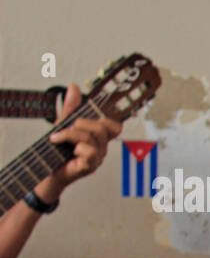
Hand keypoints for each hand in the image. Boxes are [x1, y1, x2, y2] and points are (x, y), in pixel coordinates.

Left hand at [38, 85, 121, 199]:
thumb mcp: (63, 124)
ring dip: (70, 134)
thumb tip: (74, 87)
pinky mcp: (90, 166)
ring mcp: (97, 158)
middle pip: (101, 128)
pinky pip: (88, 151)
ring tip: (57, 138)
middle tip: (67, 128)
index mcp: (98, 137)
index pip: (114, 126)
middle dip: (81, 123)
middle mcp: (101, 147)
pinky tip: (67, 150)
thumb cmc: (57, 150)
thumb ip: (71, 108)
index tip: (99, 112)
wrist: (48, 169)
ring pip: (91, 138)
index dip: (111, 119)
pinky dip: (74, 146)